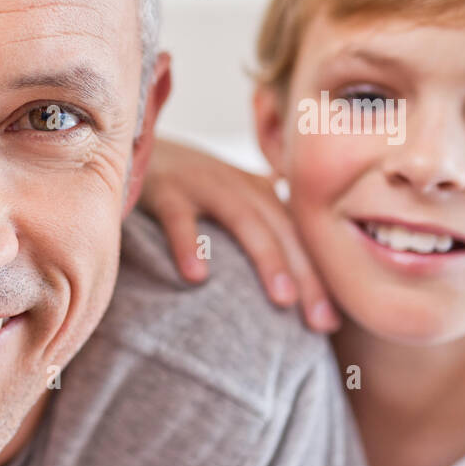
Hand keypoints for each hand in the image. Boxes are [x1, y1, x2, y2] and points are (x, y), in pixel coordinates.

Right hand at [138, 138, 339, 332]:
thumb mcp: (228, 196)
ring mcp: (202, 183)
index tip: (331, 323)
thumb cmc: (184, 182)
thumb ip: (258, 222)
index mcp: (258, 191)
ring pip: (245, 221)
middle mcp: (238, 184)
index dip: (319, 278)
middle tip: (321, 322)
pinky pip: (179, 218)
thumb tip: (288, 267)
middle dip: (307, 275)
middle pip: (282, 230)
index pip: (298, 236)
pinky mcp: (165, 188)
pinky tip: (196, 277)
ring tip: (284, 300)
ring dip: (268, 258)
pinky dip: (189, 244)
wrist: (133, 142)